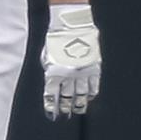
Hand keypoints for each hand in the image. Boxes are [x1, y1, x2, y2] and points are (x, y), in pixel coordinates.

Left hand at [40, 4, 101, 119]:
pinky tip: (90, 97)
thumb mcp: (47, 56)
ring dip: (78, 103)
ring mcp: (82, 71)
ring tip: (77, 110)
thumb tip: (52, 84)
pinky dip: (91, 93)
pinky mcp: (93, 67)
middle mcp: (68, 74)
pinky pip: (93, 84)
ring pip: (81, 93)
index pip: (51, 95)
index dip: (51, 106)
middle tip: (65, 114)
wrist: (71, 26)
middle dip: (65, 107)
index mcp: (54, 72)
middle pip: (67, 96)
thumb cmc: (55, 39)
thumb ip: (49, 71)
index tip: (52, 113)